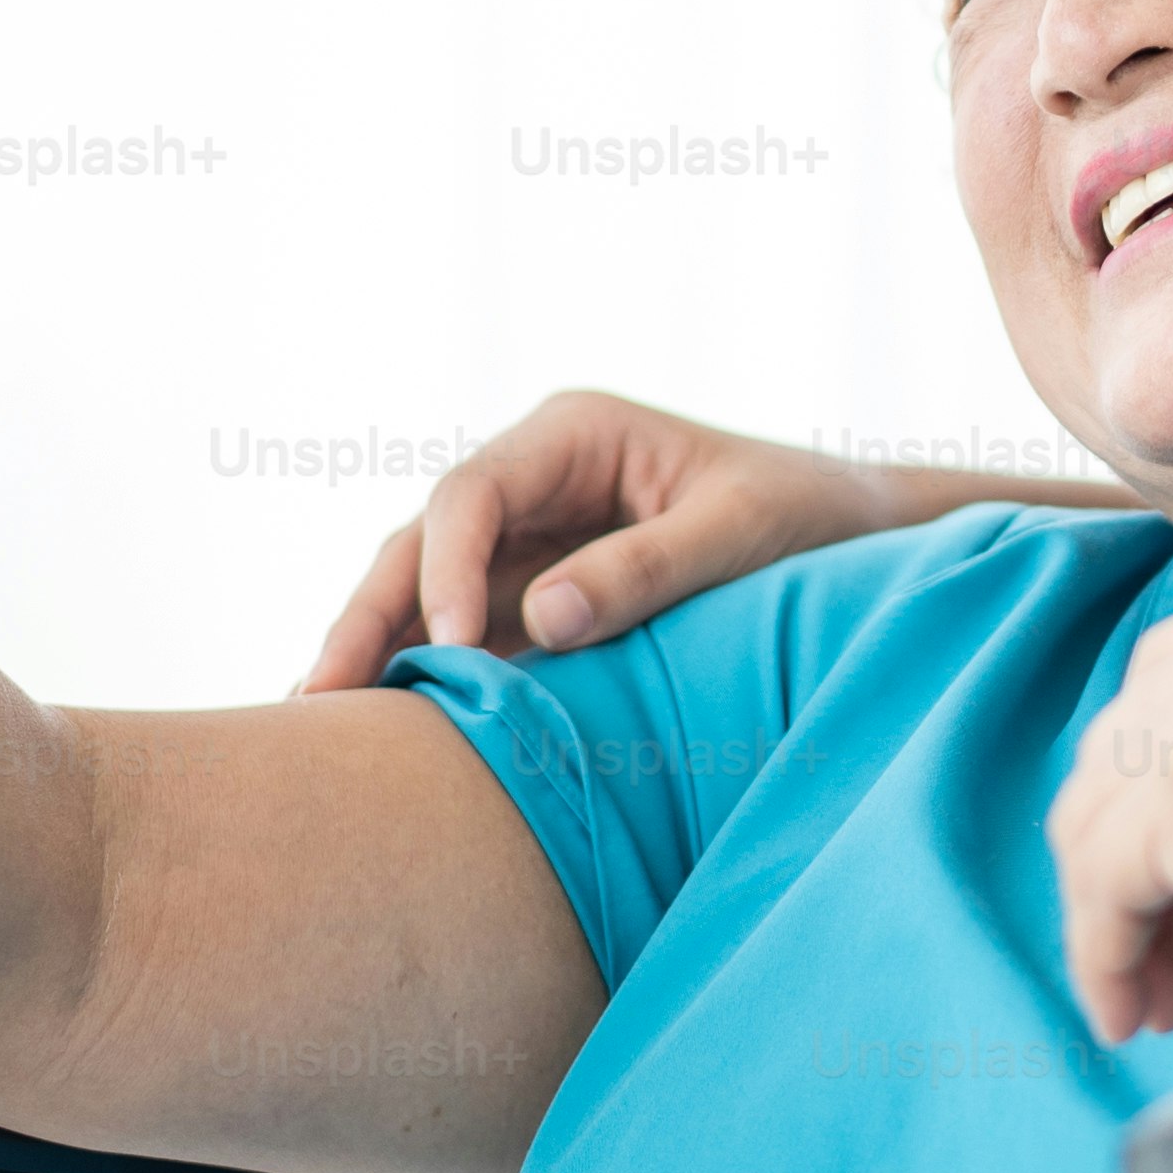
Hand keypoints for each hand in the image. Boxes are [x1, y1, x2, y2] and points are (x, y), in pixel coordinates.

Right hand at [296, 392, 904, 693]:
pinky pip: (462, 635)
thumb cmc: (809, 517)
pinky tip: (376, 737)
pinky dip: (420, 677)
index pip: (472, 494)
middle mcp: (533, 480)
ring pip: (423, 592)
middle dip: (367, 615)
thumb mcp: (741, 531)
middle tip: (315, 697)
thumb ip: (649, 568)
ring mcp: (526, 541)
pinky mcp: (535, 598)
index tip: (453, 648)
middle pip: (422, 543)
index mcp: (573, 435)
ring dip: (374, 652)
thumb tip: (545, 619)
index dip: (447, 569)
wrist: (857, 537)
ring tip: (315, 731)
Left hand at [1047, 574, 1172, 1039]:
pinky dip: (1103, 960)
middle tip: (1162, 944)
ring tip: (1150, 992)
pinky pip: (1099, 891)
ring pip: (1095, 823)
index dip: (1161, 794)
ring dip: (1110, 919)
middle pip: (1120, 755)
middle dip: (1129, 859)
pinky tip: (1136, 1006)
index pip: (1171, 698)